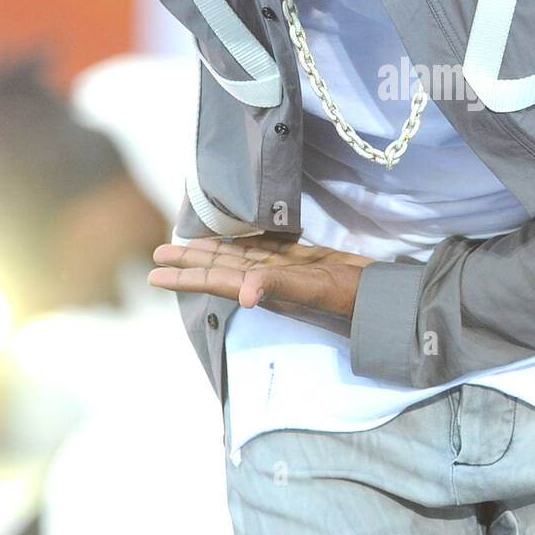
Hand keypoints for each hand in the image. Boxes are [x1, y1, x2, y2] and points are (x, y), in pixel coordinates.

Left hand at [148, 234, 375, 318]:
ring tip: (186, 245)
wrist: (380, 295)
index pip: (215, 279)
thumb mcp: (311, 288)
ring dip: (211, 252)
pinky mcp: (302, 261)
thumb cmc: (346, 295)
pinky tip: (235, 239)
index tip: (154, 273)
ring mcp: (284, 271)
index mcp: (263, 287)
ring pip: (238, 259)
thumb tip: (244, 294)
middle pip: (219, 268)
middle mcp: (267, 280)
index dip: (185, 276)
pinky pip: (264, 251)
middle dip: (189, 261)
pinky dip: (245, 244)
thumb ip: (277, 286)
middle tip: (158, 254)